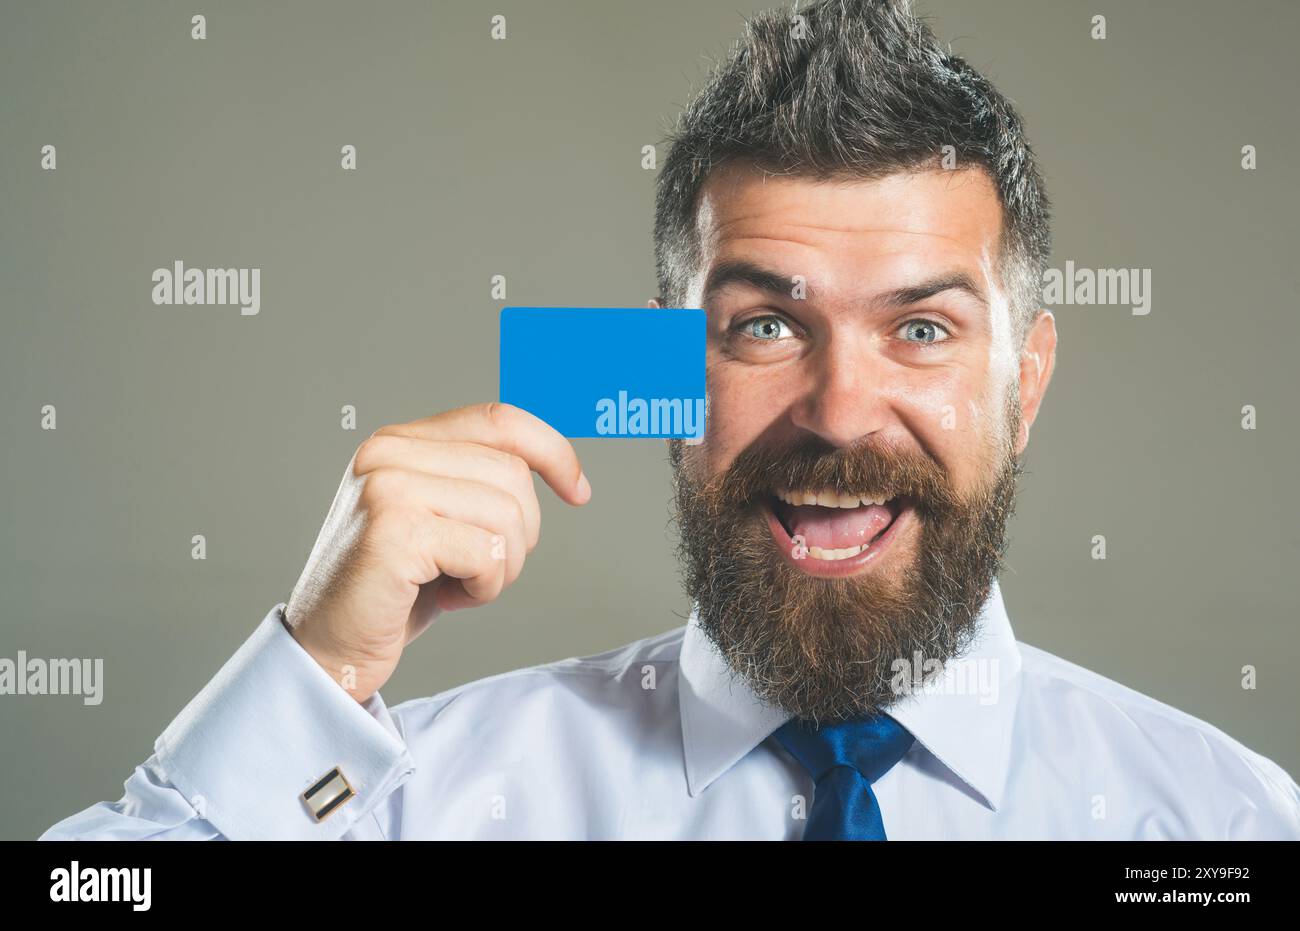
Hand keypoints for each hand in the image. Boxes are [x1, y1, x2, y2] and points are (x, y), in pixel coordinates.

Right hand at [283, 403, 589, 702]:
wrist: (328, 651)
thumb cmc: (393, 591)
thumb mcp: (441, 522)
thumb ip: (476, 482)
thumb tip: (553, 463)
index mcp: (399, 441)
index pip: (498, 420)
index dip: (552, 450)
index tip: (579, 491)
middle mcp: (388, 454)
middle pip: (512, 475)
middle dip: (520, 534)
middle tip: (480, 569)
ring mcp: (387, 488)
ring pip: (508, 515)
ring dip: (501, 567)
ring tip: (458, 584)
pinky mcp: (395, 532)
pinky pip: (487, 552)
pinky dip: (483, 587)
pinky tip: (446, 599)